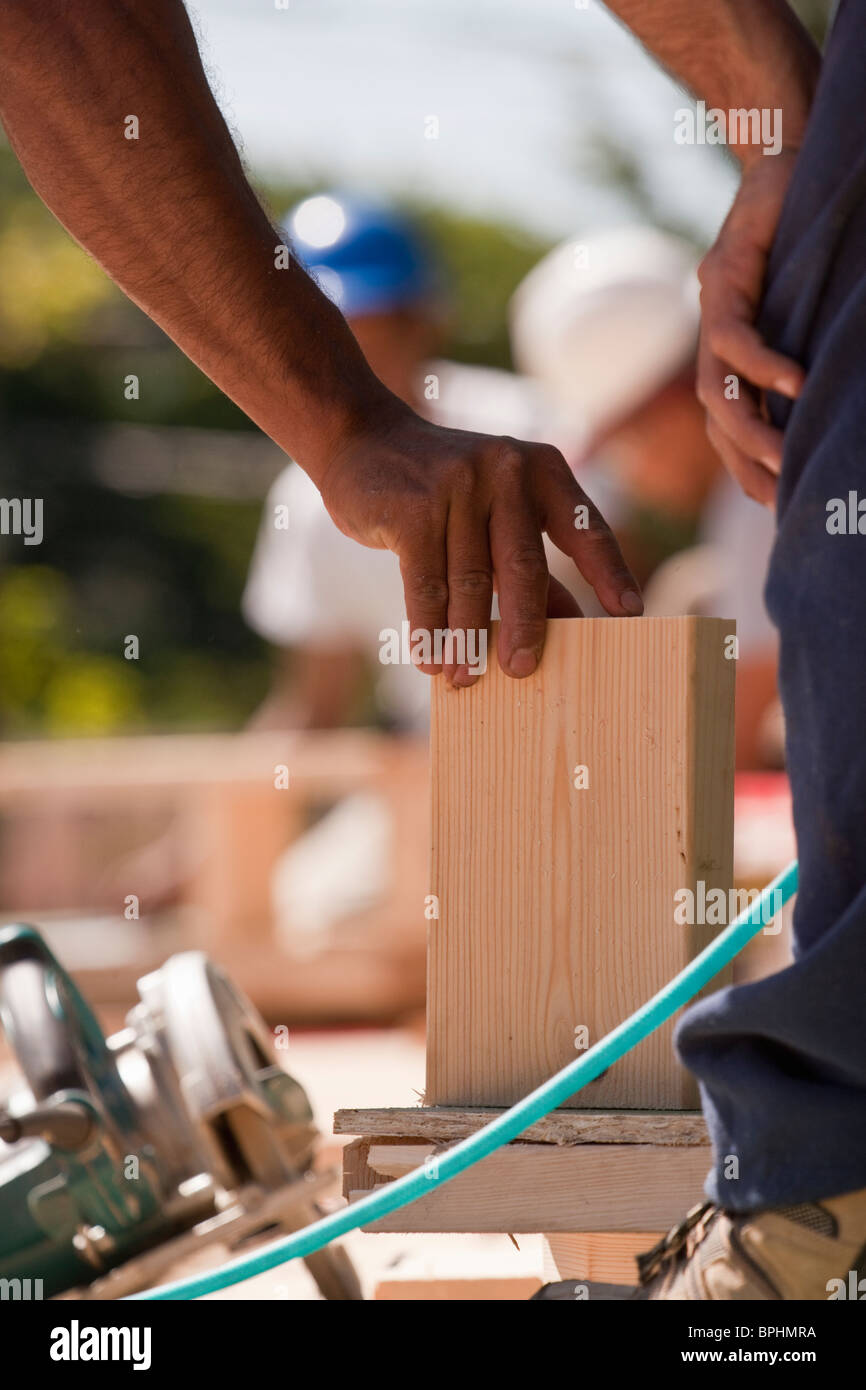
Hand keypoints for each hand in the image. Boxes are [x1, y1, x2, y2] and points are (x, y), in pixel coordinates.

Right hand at [317, 403, 642, 685]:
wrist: (362, 439)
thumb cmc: (440, 489)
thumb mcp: (493, 511)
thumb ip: (525, 559)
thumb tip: (567, 623)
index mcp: (541, 471)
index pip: (585, 528)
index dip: (609, 574)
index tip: (629, 614)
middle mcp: (506, 471)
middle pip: (524, 567)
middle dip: (525, 627)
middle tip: (522, 670)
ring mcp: (458, 485)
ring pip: (469, 583)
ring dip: (466, 639)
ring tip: (464, 677)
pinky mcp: (412, 508)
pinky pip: (425, 584)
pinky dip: (428, 629)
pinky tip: (430, 658)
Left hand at [696, 150, 805, 506]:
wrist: (788, 154)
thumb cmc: (808, 228)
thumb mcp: (812, 302)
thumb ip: (811, 351)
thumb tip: (828, 388)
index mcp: (733, 347)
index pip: (731, 421)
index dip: (745, 463)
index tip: (774, 501)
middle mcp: (715, 334)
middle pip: (716, 417)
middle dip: (744, 461)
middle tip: (777, 497)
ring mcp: (712, 305)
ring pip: (714, 386)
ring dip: (747, 426)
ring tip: (783, 455)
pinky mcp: (722, 273)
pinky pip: (732, 332)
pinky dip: (761, 362)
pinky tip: (794, 384)